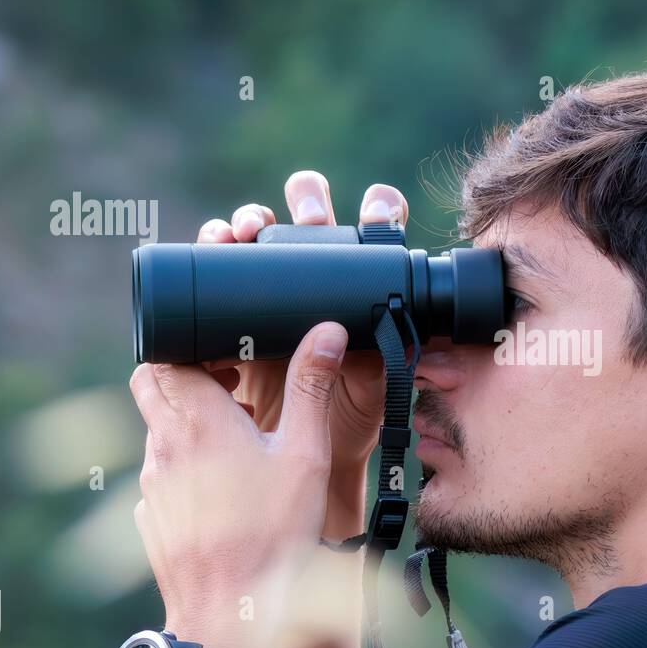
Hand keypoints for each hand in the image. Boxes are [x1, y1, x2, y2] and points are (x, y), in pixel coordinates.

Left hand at [130, 322, 348, 647]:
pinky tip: (227, 493)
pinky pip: (161, 478)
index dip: (192, 347)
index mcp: (196, 422)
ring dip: (191, 426)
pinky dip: (187, 470)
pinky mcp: (153, 520)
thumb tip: (326, 333)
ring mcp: (151, 487)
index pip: (164, 357)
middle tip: (234, 392)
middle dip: (188, 378)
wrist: (235, 615)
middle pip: (153, 388)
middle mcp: (162, 448)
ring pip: (158, 434)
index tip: (230, 359)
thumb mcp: (305, 455)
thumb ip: (312, 387)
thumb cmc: (273, 535)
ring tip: (242, 445)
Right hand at [197, 173, 406, 461]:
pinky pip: (219, 261)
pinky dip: (214, 244)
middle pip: (312, 214)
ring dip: (252, 216)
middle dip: (309, 200)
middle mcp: (317, 272)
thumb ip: (396, 366)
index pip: (374, 226)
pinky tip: (215, 245)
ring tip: (246, 229)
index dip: (378, 208)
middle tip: (310, 219)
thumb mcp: (375, 386)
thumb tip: (432, 355)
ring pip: (260, 227)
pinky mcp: (233, 303)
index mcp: (361, 282)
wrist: (296, 447)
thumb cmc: (347, 413)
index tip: (377, 215)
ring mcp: (273, 284)